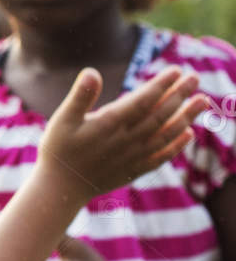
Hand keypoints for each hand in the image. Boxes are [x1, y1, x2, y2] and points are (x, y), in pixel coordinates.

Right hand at [37, 66, 206, 199]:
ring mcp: (133, 156)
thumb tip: (92, 72)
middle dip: (179, 94)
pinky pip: (162, 156)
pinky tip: (189, 134)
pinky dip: (177, 145)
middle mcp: (127, 139)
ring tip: (202, 101)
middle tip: (195, 77)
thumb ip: (80, 96)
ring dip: (186, 116)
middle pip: (160, 113)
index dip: (161, 85)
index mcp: (110, 124)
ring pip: (166, 133)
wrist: (59, 189)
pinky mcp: (134, 170)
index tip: (177, 70)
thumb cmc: (57, 151)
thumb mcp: (62, 120)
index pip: (143, 100)